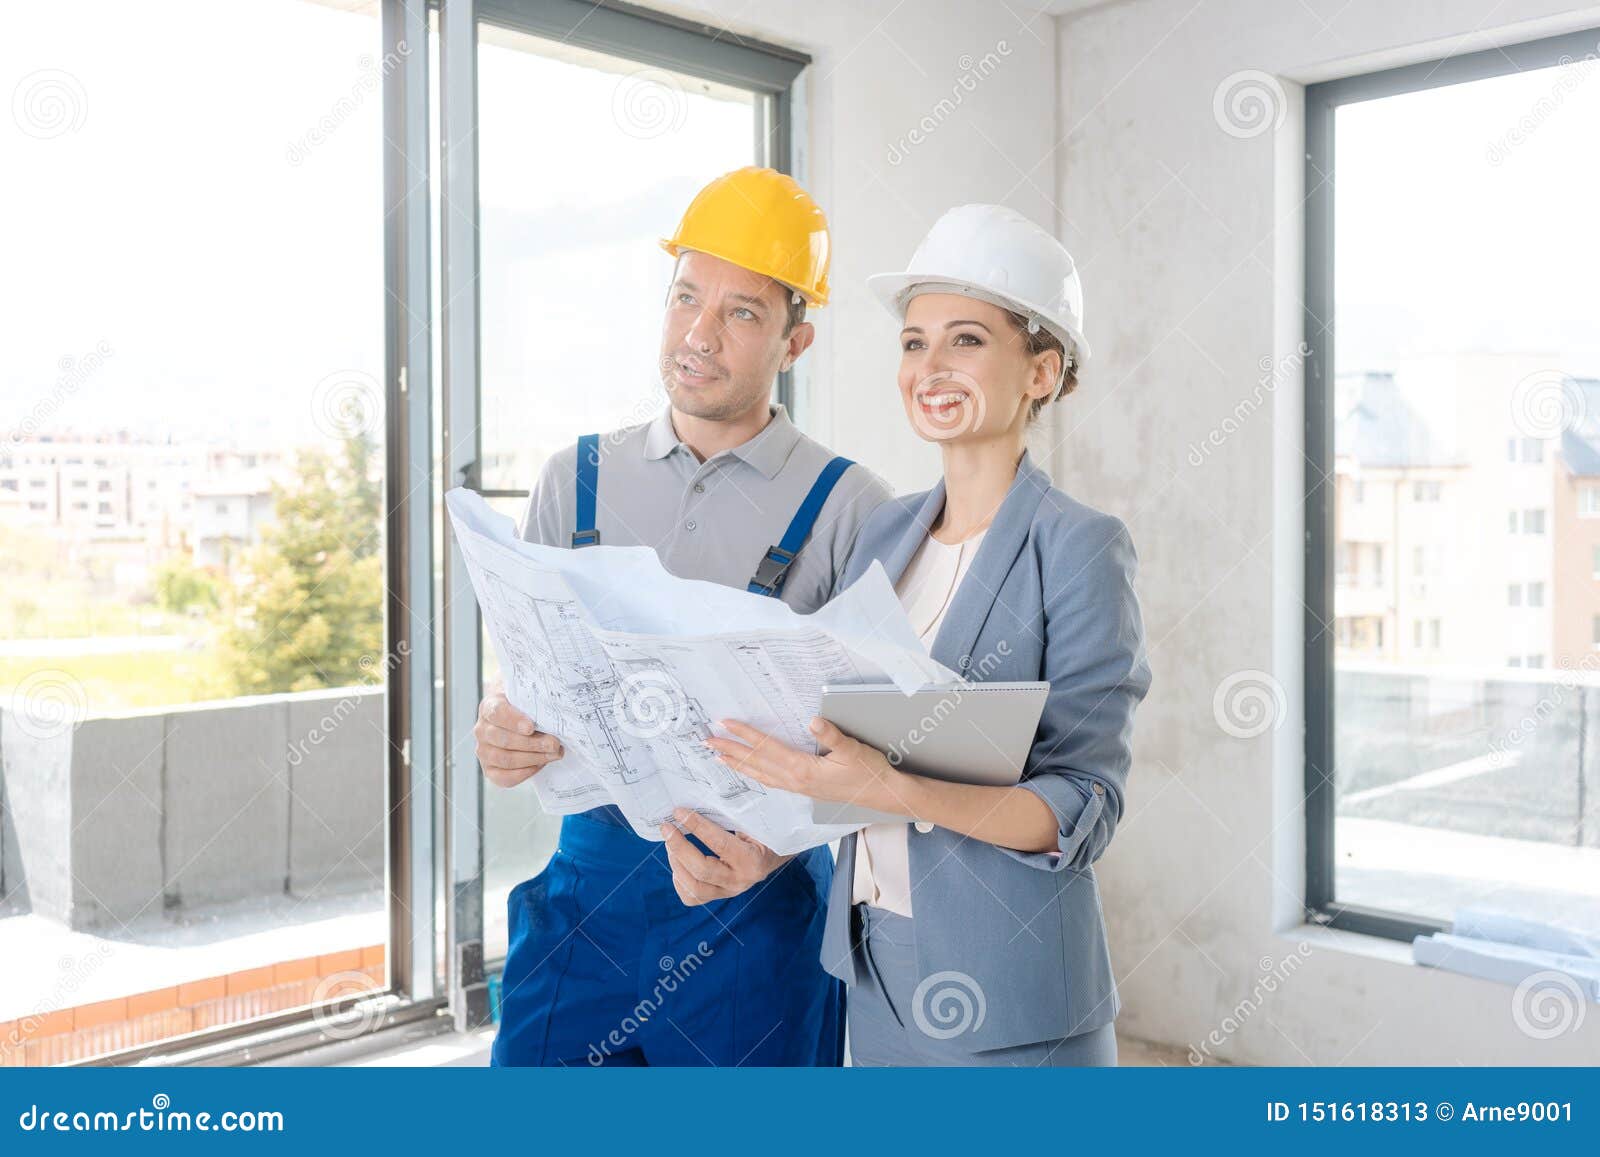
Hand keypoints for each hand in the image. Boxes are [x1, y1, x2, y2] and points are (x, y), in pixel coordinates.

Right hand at [475, 687, 563, 787]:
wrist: (519, 721)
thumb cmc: (525, 708)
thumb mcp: (528, 698)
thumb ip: (536, 701)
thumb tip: (556, 708)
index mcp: (489, 707)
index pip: (497, 712)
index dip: (514, 720)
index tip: (531, 727)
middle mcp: (482, 729)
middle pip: (504, 739)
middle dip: (532, 743)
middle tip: (554, 744)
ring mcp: (484, 751)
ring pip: (505, 759)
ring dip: (533, 758)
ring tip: (553, 754)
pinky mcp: (489, 770)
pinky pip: (505, 777)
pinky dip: (525, 773)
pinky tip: (540, 764)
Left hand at [660, 808, 789, 906]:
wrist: (776, 853)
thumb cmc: (764, 831)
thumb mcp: (754, 820)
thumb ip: (733, 814)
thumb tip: (698, 801)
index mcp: (753, 860)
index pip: (719, 844)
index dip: (697, 826)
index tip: (679, 812)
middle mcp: (741, 880)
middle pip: (701, 870)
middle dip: (679, 847)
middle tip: (666, 828)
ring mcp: (729, 891)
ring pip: (694, 889)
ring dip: (677, 865)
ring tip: (670, 844)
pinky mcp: (719, 895)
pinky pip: (692, 897)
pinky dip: (680, 881)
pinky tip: (678, 863)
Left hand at [704, 717, 914, 816]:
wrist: (882, 795)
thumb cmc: (869, 772)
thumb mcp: (853, 750)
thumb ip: (832, 735)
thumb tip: (812, 721)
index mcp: (803, 769)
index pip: (767, 748)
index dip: (745, 735)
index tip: (725, 724)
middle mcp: (795, 781)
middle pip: (756, 764)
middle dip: (730, 752)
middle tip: (706, 742)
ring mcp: (798, 788)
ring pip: (760, 775)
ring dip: (738, 765)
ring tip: (718, 758)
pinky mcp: (804, 791)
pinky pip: (771, 782)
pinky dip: (755, 775)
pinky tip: (750, 772)